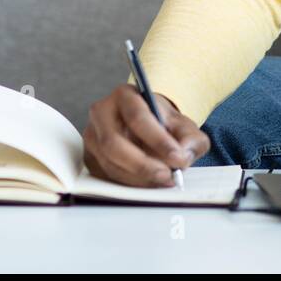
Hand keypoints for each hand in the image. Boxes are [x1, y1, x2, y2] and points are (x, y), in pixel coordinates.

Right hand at [83, 85, 209, 187]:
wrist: (149, 127)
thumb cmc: (164, 124)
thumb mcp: (185, 126)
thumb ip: (190, 139)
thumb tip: (182, 156)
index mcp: (125, 95)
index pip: (138, 118)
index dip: (158, 141)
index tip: (177, 158)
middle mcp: (102, 113)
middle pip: (114, 143)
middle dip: (143, 165)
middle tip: (167, 176)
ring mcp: (92, 136)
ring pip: (109, 163)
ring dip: (137, 178)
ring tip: (162, 181)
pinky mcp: (89, 157)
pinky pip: (105, 175)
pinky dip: (128, 184)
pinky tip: (147, 184)